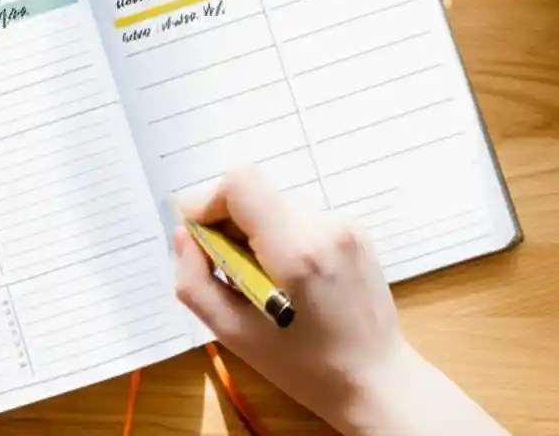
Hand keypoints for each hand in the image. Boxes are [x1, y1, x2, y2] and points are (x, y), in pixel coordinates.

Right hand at [173, 169, 506, 435]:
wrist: (373, 376)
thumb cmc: (304, 365)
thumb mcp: (233, 333)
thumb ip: (195, 280)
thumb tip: (185, 234)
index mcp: (296, 251)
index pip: (241, 182)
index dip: (209, 203)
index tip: (203, 238)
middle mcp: (325, 226)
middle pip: (255, 194)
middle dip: (230, 224)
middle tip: (230, 270)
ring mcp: (345, 224)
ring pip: (275, 205)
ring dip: (256, 233)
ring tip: (263, 280)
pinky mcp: (354, 229)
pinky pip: (299, 217)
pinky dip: (282, 238)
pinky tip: (290, 278)